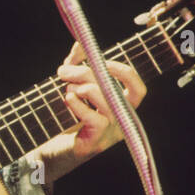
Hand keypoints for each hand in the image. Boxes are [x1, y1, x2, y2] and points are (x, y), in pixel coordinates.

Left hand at [56, 41, 145, 161]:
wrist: (57, 151)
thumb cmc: (69, 117)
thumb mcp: (74, 86)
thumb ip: (78, 64)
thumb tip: (80, 43)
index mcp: (122, 106)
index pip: (137, 88)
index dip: (124, 73)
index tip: (103, 62)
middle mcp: (121, 119)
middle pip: (111, 88)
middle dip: (85, 73)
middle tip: (63, 71)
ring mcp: (110, 133)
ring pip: (104, 101)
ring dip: (81, 88)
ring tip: (66, 88)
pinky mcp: (96, 143)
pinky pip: (94, 118)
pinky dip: (78, 105)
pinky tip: (67, 99)